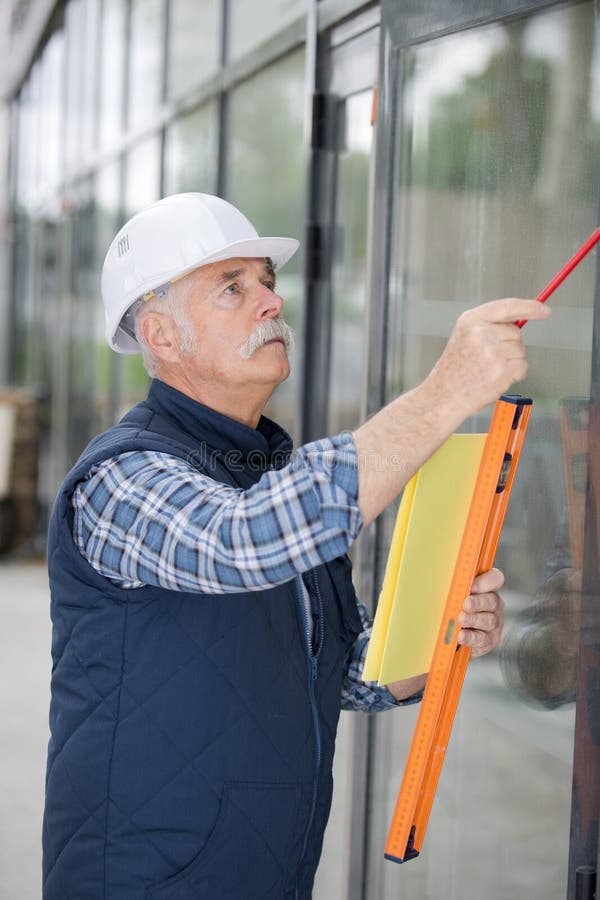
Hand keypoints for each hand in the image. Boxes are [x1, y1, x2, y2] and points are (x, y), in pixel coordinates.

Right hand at [428, 299, 550, 420]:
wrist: (445, 395)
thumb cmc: (456, 368)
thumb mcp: (466, 336)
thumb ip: (491, 325)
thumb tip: (524, 318)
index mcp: (471, 320)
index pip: (508, 307)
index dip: (529, 307)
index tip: (544, 310)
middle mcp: (481, 333)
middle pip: (516, 332)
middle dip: (508, 345)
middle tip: (487, 359)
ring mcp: (492, 352)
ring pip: (520, 351)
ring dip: (511, 361)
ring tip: (488, 370)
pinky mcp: (502, 371)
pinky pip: (522, 367)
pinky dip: (514, 375)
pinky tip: (495, 379)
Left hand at [457, 567, 504, 657]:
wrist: (449, 636)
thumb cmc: (449, 608)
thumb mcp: (449, 595)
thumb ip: (451, 587)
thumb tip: (437, 580)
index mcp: (487, 588)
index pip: (495, 579)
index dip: (486, 581)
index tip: (472, 585)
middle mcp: (494, 604)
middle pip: (492, 600)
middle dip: (478, 602)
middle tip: (466, 604)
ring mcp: (494, 623)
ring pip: (489, 620)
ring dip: (473, 619)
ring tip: (461, 619)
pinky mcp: (490, 640)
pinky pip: (483, 639)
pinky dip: (471, 637)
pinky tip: (461, 636)